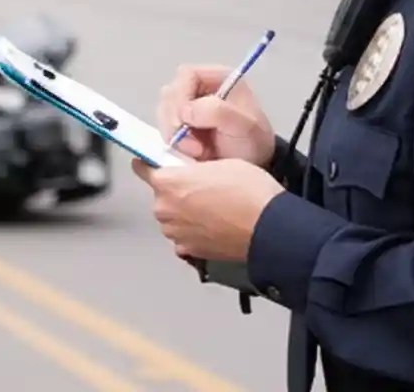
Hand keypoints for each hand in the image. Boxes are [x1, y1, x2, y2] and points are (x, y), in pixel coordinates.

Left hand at [132, 158, 283, 261]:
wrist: (270, 228)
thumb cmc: (250, 194)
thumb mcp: (221, 162)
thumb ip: (194, 167)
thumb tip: (190, 170)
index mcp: (168, 183)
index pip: (144, 169)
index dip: (147, 165)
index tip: (146, 164)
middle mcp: (165, 209)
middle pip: (161, 195)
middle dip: (176, 191)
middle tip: (202, 187)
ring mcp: (175, 232)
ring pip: (172, 217)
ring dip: (185, 212)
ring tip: (213, 208)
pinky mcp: (188, 250)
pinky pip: (184, 235)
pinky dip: (194, 231)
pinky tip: (213, 225)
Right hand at [156, 65, 275, 166]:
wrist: (254, 165)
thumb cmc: (253, 142)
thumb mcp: (244, 126)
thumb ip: (217, 112)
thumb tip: (185, 110)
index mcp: (218, 78)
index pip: (187, 75)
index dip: (181, 95)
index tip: (186, 120)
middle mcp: (200, 88)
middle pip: (170, 93)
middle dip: (175, 120)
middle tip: (193, 144)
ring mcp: (188, 106)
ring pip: (164, 112)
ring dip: (174, 134)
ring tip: (197, 150)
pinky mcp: (181, 124)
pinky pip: (165, 128)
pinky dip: (174, 142)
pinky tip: (192, 152)